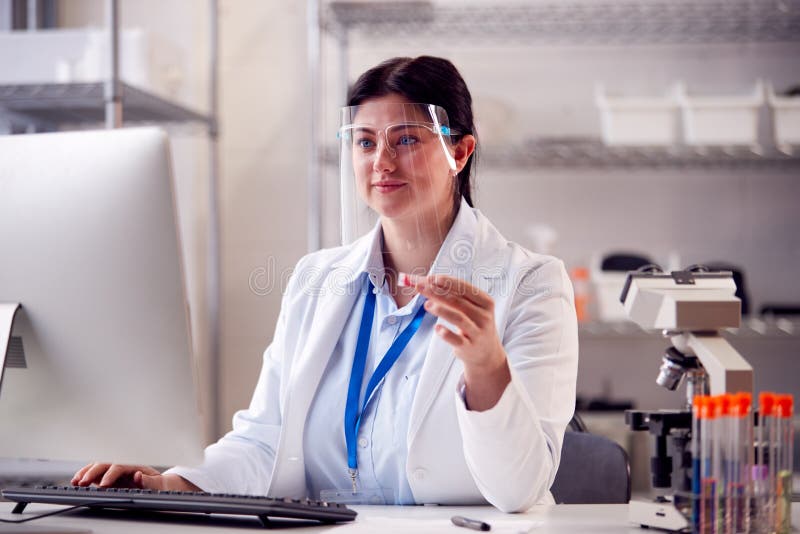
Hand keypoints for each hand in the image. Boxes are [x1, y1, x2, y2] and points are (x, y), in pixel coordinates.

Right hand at [71, 463, 199, 490]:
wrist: (160, 485)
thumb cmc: (159, 484)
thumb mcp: (159, 483)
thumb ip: (149, 481)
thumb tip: (139, 476)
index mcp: (135, 466)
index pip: (119, 467)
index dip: (110, 475)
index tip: (103, 485)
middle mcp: (123, 466)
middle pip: (105, 464)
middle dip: (92, 472)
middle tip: (82, 483)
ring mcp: (116, 471)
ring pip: (98, 467)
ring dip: (86, 473)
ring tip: (75, 482)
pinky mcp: (110, 477)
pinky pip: (96, 474)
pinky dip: (85, 476)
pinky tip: (77, 482)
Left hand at [403, 273, 510, 410]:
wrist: (486, 353)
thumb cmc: (473, 324)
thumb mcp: (470, 309)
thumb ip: (451, 295)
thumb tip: (424, 281)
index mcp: (485, 302)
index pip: (465, 288)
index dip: (447, 282)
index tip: (431, 278)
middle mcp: (484, 316)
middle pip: (458, 301)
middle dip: (438, 292)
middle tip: (420, 287)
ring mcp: (477, 332)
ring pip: (459, 318)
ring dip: (441, 310)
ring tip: (427, 304)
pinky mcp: (469, 347)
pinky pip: (457, 340)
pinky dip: (446, 333)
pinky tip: (436, 328)